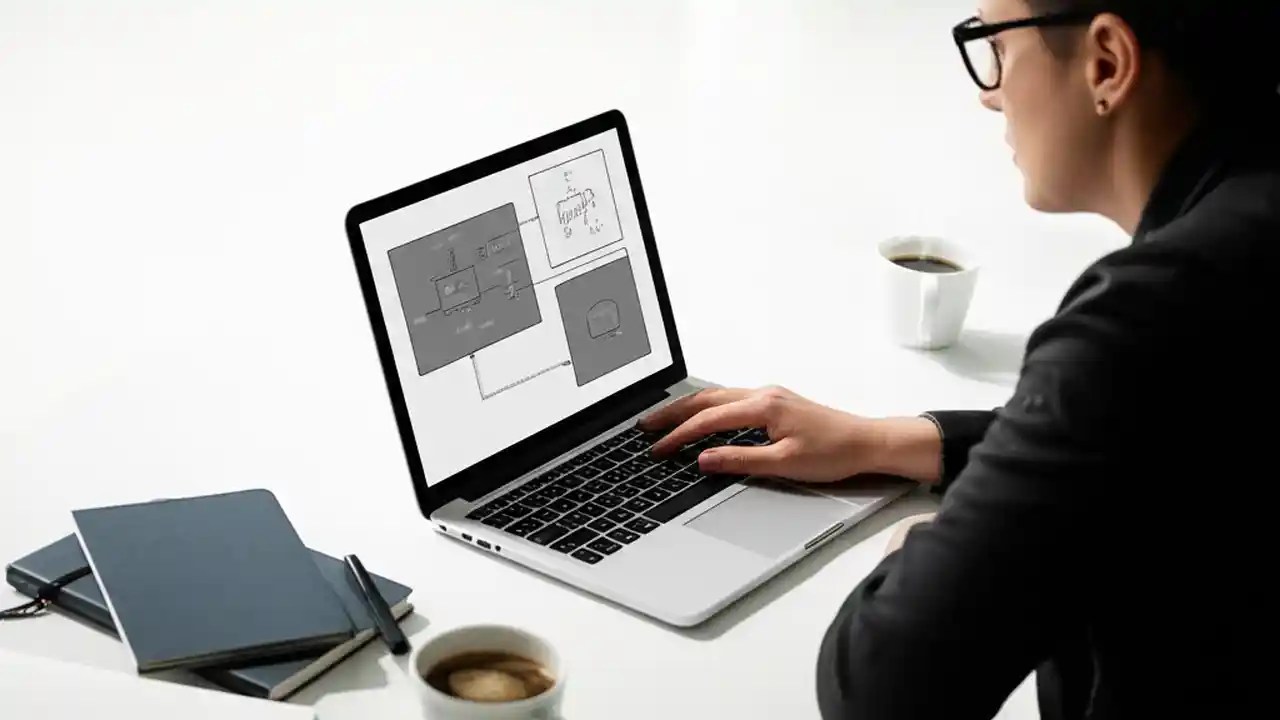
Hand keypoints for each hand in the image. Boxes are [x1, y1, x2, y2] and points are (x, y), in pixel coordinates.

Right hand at [638, 386, 900, 483]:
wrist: (867, 442)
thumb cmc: (834, 453)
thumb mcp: (784, 464)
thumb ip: (740, 460)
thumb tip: (704, 460)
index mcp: (763, 406)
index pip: (709, 420)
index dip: (680, 435)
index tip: (658, 448)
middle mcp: (763, 394)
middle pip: (706, 399)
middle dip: (672, 412)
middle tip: (645, 425)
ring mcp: (770, 395)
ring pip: (717, 396)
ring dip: (688, 408)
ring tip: (664, 420)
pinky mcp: (775, 402)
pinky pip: (731, 400)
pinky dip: (708, 408)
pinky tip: (700, 417)